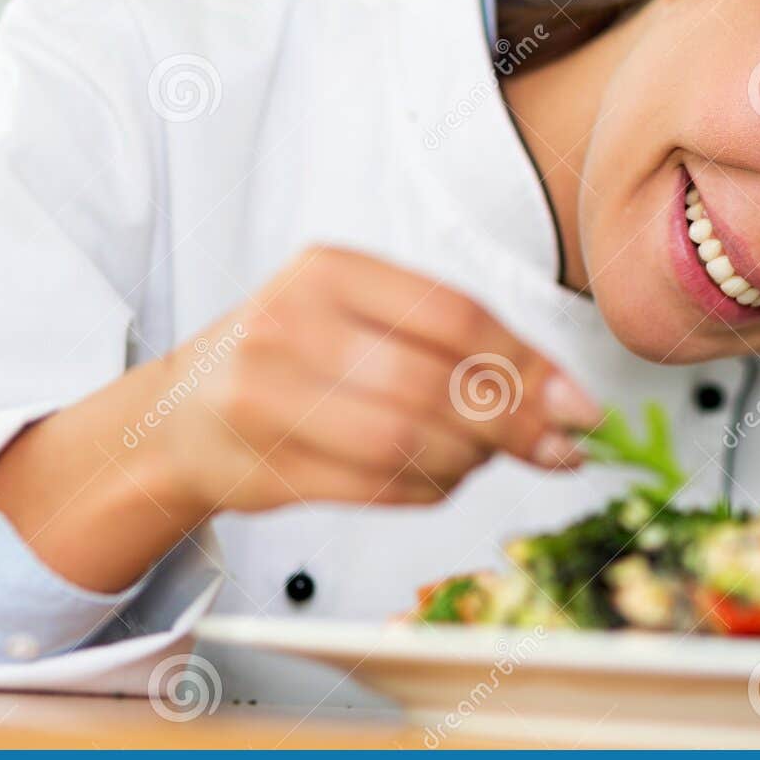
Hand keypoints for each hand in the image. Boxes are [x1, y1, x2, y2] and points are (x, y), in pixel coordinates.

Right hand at [0, 245, 603, 590]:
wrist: (180, 416)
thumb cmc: (294, 359)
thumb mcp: (365, 319)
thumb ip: (458, 346)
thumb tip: (564, 401)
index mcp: (329, 270)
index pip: (454, 315)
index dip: (528, 366)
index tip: (579, 407)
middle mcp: (290, 323)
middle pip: (436, 383)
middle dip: (513, 425)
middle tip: (556, 447)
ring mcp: (266, 395)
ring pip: (410, 442)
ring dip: (470, 462)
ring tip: (481, 458)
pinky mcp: (261, 463)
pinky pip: (379, 487)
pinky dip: (430, 489)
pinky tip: (439, 476)